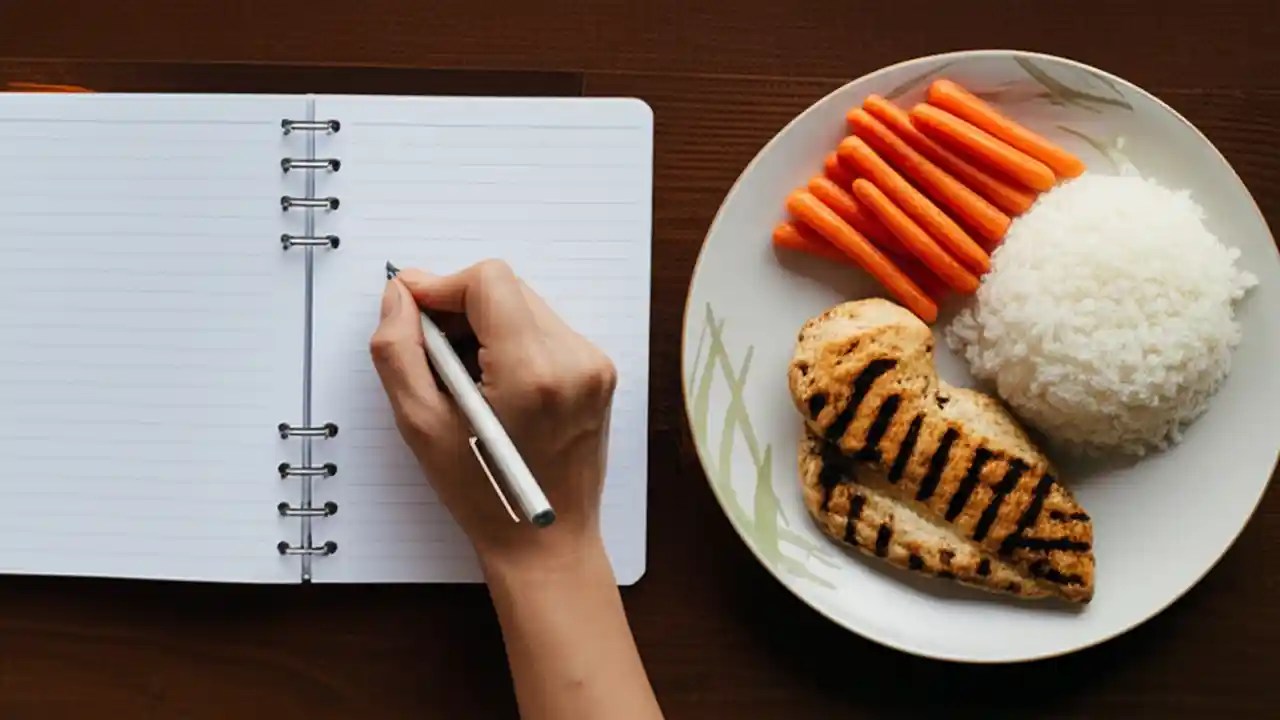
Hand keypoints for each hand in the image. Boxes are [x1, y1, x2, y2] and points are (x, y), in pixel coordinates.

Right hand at [369, 260, 617, 573]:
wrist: (546, 544)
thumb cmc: (484, 497)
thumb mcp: (420, 425)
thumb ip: (399, 350)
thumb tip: (399, 295)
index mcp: (534, 372)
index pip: (489, 281)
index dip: (442, 286)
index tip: (414, 311)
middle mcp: (575, 360)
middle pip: (508, 288)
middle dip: (461, 308)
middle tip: (433, 352)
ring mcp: (594, 365)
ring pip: (526, 305)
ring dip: (485, 325)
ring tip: (463, 377)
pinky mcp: (599, 372)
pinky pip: (545, 329)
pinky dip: (511, 341)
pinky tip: (493, 384)